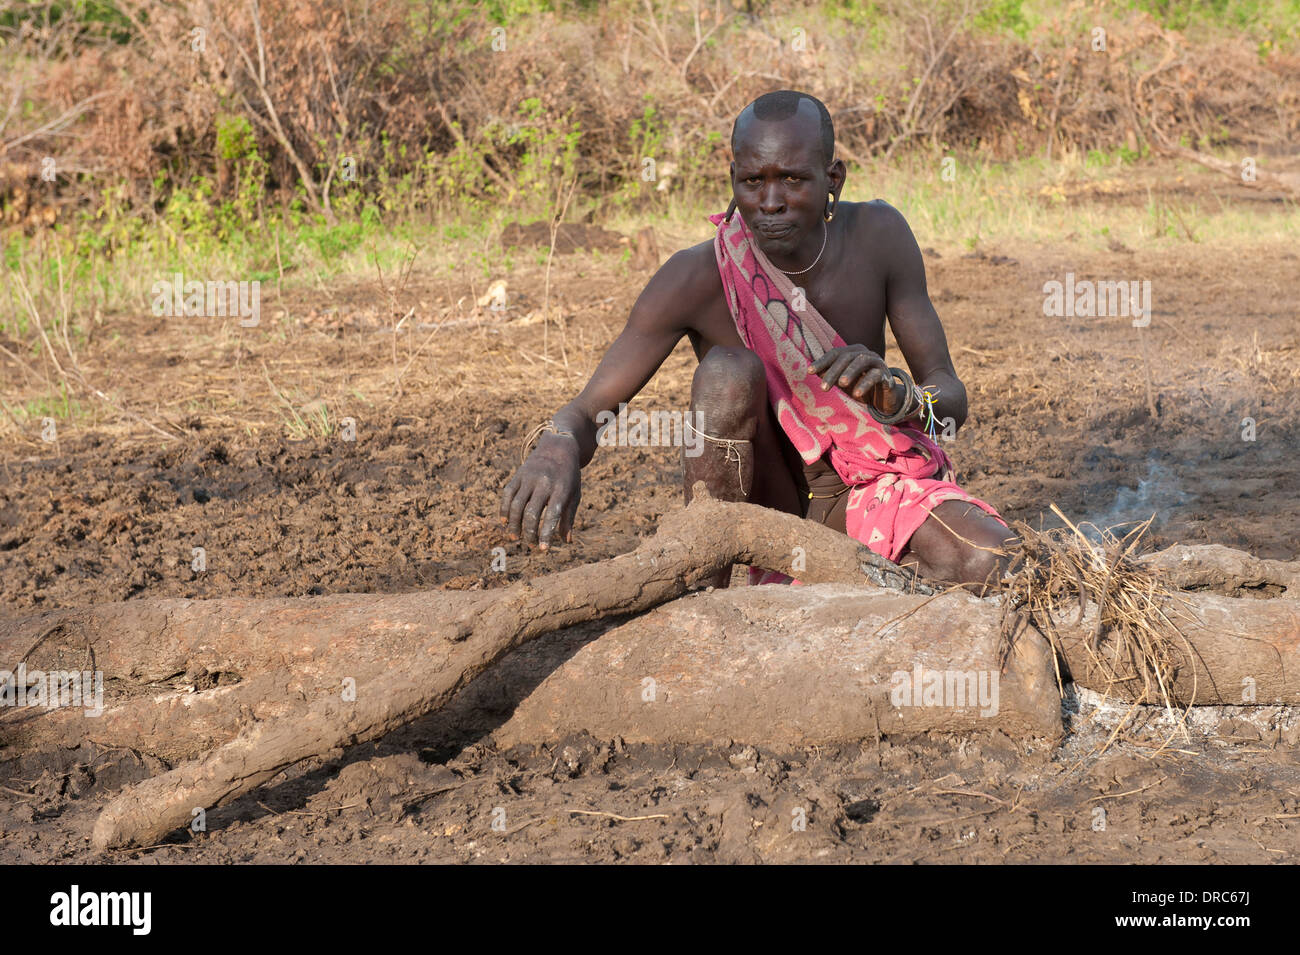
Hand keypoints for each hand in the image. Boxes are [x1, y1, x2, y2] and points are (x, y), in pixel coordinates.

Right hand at [499, 433, 581, 550]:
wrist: (558, 447)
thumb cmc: (569, 476)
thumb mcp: (575, 494)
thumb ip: (569, 517)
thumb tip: (567, 541)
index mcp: (561, 489)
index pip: (552, 515)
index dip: (546, 534)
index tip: (542, 549)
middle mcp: (543, 483)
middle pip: (531, 512)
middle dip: (529, 532)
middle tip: (530, 544)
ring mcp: (529, 478)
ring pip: (516, 505)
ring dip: (514, 524)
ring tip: (515, 537)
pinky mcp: (518, 475)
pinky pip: (507, 495)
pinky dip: (504, 510)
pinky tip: (504, 522)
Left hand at [808, 345, 902, 413]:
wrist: (883, 398)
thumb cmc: (859, 386)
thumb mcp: (842, 381)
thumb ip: (830, 374)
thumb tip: (811, 370)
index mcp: (853, 352)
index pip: (835, 353)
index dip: (822, 362)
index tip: (809, 371)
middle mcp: (865, 353)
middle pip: (846, 358)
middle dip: (833, 372)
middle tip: (823, 388)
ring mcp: (877, 362)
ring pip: (861, 362)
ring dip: (850, 372)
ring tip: (841, 384)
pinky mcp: (886, 375)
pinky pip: (875, 376)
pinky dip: (866, 384)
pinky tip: (857, 394)